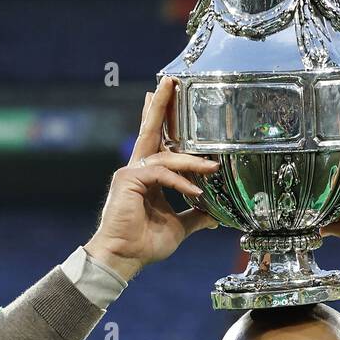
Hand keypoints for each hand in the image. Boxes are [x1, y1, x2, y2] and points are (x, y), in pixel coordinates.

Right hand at [84, 77, 219, 281]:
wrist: (124, 258)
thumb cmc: (144, 245)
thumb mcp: (178, 227)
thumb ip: (194, 216)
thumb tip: (215, 215)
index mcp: (146, 178)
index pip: (157, 144)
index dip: (162, 121)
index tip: (165, 98)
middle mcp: (136, 170)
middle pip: (150, 131)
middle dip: (161, 105)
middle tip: (170, 81)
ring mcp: (130, 173)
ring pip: (165, 156)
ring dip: (191, 161)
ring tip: (213, 166)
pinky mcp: (129, 180)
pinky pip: (161, 174)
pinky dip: (180, 182)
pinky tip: (196, 192)